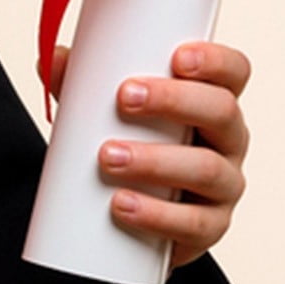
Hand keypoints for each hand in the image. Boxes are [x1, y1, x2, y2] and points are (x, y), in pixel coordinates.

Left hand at [44, 41, 250, 271]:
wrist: (125, 209)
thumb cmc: (126, 140)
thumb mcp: (104, 108)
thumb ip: (82, 82)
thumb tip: (52, 58)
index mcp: (208, 100)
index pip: (232, 72)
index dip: (215, 61)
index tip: (177, 57)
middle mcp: (227, 139)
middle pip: (222, 111)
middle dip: (174, 101)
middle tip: (125, 98)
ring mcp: (224, 185)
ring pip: (208, 169)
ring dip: (156, 161)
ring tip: (107, 157)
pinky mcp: (209, 226)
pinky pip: (195, 223)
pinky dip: (156, 215)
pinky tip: (122, 204)